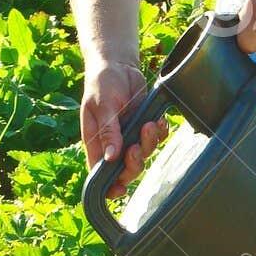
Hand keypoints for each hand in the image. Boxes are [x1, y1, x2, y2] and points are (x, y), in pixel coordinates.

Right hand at [79, 59, 168, 202]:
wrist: (118, 64)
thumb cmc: (102, 83)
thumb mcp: (102, 105)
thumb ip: (108, 132)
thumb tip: (110, 158)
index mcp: (96, 142)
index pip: (99, 173)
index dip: (109, 186)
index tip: (120, 190)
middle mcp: (113, 144)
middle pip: (125, 169)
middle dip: (134, 163)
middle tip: (137, 145)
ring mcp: (129, 136)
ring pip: (143, 154)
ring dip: (149, 143)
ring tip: (150, 124)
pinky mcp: (143, 125)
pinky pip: (156, 139)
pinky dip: (160, 132)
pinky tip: (159, 120)